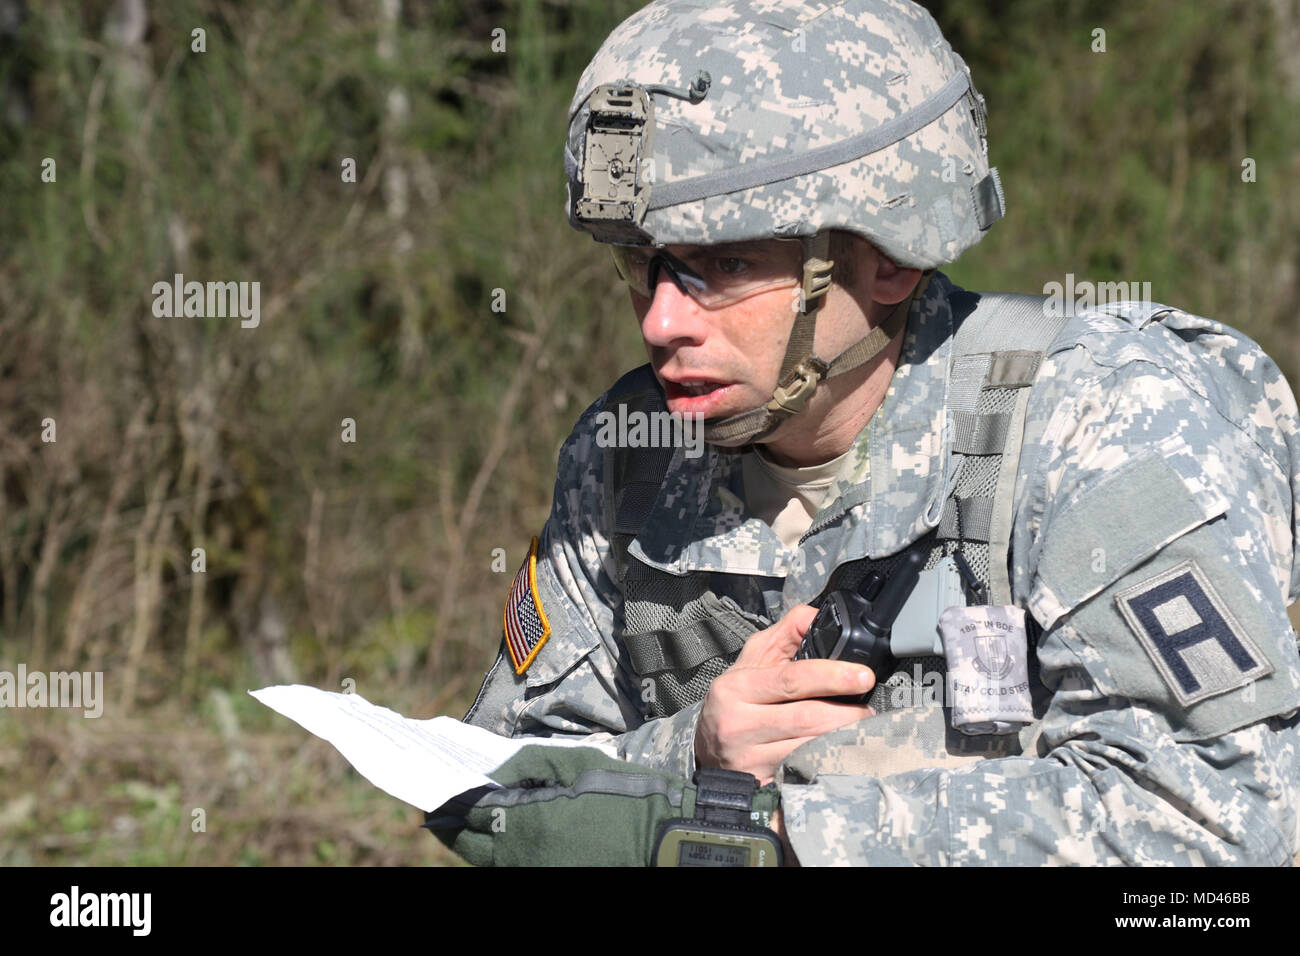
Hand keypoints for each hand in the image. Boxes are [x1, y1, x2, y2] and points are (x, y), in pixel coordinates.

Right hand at [695, 604, 875, 784]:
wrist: (707, 750)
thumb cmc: (736, 701)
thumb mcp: (752, 661)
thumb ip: (786, 633)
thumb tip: (818, 616)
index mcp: (736, 688)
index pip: (791, 679)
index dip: (832, 677)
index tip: (862, 676)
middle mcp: (738, 724)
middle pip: (808, 718)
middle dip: (848, 713)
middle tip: (868, 709)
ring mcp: (749, 757)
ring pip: (812, 747)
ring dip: (845, 738)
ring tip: (859, 728)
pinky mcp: (762, 782)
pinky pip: (807, 770)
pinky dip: (830, 760)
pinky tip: (841, 752)